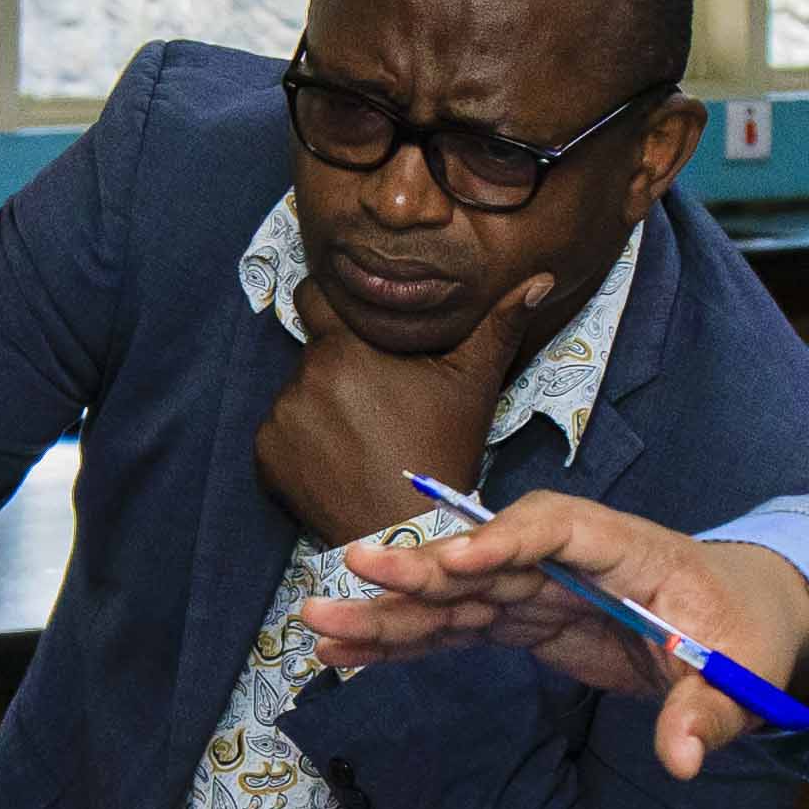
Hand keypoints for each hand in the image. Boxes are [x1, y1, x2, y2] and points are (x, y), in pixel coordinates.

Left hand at [248, 265, 576, 554]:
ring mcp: (280, 418)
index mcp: (345, 346)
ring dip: (318, 402)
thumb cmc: (443, 450)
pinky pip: (279, 433)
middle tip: (375, 395)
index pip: (315, 295)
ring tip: (360, 431)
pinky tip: (337, 457)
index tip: (356, 326)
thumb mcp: (474, 384)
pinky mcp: (266, 455)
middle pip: (312, 350)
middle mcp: (303, 376)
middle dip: (337, 363)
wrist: (409, 531)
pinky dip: (300, 441)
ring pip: (296, 392)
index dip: (335, 305)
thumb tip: (542, 278)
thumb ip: (500, 323)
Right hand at [311, 495, 808, 778]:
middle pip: (489, 555)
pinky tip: (350, 654)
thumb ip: (708, 713)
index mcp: (629, 550)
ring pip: (457, 595)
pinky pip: (457, 629)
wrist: (741, 620)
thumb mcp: (744, 674)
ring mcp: (540, 589)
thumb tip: (682, 761)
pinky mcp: (524, 621)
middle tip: (358, 569)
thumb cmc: (745, 634)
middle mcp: (571, 560)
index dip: (509, 539)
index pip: (561, 529)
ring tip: (323, 624)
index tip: (460, 560)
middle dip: (425, 566)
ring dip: (393, 610)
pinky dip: (407, 643)